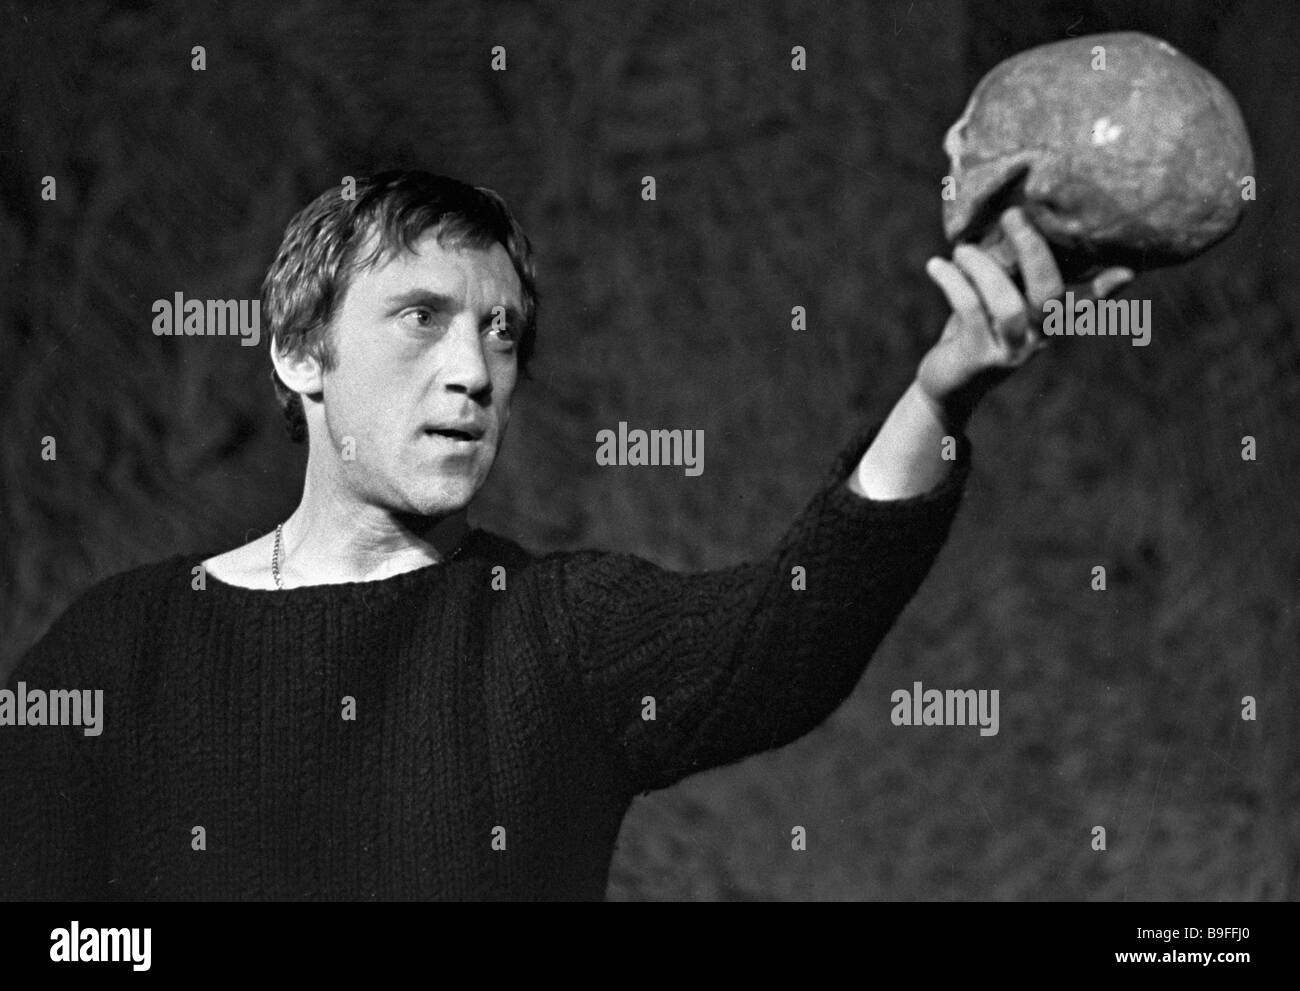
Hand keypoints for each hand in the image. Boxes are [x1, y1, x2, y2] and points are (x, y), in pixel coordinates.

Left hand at [915, 207, 1133, 429]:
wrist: (946, 384)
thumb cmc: (972, 330)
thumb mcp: (994, 300)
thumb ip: (1009, 271)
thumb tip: (1009, 219)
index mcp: (1048, 321)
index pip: (1084, 304)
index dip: (1106, 288)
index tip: (1129, 270)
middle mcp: (1037, 338)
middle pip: (1050, 294)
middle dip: (1034, 251)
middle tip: (1014, 215)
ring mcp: (1011, 351)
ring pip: (1007, 305)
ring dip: (983, 269)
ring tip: (961, 249)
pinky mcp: (979, 358)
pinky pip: (970, 311)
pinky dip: (953, 282)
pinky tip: (936, 265)